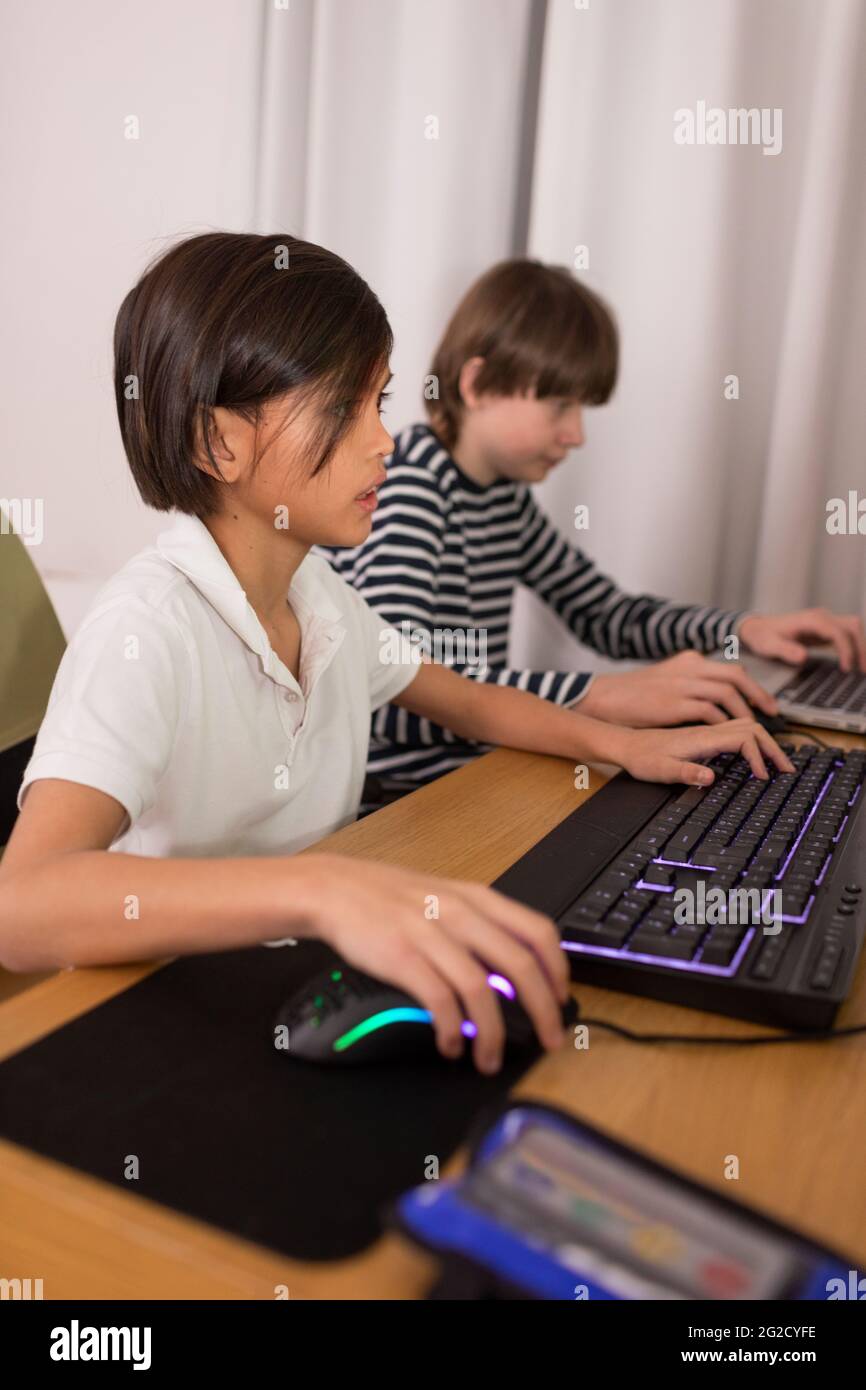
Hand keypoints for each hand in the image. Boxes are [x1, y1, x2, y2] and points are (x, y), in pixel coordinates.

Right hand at [300, 855, 570, 1073]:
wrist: (335, 889)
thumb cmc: (391, 899)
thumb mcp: (446, 898)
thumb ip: (480, 929)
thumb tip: (513, 972)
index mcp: (477, 898)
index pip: (538, 931)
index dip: (558, 970)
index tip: (561, 999)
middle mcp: (461, 913)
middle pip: (520, 965)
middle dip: (543, 1010)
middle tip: (549, 1039)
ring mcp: (431, 934)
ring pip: (481, 989)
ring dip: (492, 1033)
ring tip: (489, 1058)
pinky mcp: (402, 958)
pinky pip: (439, 1001)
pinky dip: (451, 1029)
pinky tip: (451, 1045)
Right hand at [577, 651, 777, 726]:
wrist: (603, 698)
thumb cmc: (634, 697)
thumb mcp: (668, 684)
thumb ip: (691, 689)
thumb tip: (715, 704)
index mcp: (689, 662)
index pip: (731, 670)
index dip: (752, 688)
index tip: (765, 704)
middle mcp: (689, 668)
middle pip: (736, 676)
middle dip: (758, 696)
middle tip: (773, 714)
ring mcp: (681, 684)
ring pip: (726, 691)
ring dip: (744, 711)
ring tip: (754, 729)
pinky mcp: (673, 702)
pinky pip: (708, 709)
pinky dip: (721, 721)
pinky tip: (727, 733)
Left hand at [612, 718, 795, 785]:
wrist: (625, 744)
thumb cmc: (642, 758)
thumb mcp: (661, 771)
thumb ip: (687, 773)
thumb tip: (712, 777)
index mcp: (702, 738)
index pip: (744, 739)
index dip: (759, 757)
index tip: (762, 778)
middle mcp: (708, 730)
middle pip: (752, 727)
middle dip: (774, 748)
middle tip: (787, 769)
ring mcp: (707, 730)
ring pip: (747, 725)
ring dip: (766, 742)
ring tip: (778, 762)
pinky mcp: (704, 733)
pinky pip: (737, 728)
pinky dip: (754, 738)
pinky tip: (755, 752)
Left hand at [739, 610, 865, 672]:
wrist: (757, 628)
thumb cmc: (763, 636)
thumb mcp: (769, 646)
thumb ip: (785, 650)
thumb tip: (803, 657)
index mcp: (810, 620)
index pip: (837, 632)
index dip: (845, 650)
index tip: (845, 668)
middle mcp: (821, 617)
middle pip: (852, 626)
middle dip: (861, 647)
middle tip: (863, 671)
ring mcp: (825, 622)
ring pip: (853, 628)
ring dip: (861, 646)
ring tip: (862, 669)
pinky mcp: (825, 630)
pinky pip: (847, 635)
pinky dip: (854, 647)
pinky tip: (854, 663)